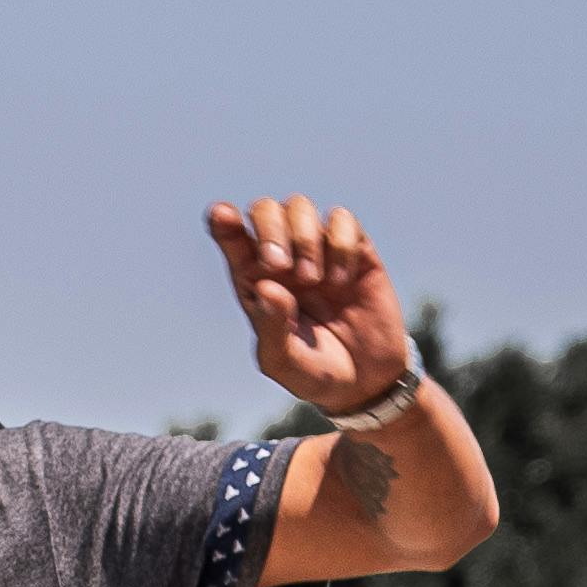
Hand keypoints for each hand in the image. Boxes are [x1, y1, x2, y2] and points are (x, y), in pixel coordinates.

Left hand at [205, 195, 407, 416]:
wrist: (365, 380)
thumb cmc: (312, 370)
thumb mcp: (283, 362)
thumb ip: (270, 327)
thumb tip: (267, 286)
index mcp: (253, 279)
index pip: (231, 238)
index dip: (224, 221)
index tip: (222, 215)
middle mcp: (282, 256)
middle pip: (265, 209)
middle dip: (269, 229)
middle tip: (279, 267)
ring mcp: (318, 249)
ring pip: (300, 206)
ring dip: (303, 238)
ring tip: (313, 280)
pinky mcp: (354, 249)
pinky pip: (342, 220)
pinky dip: (340, 245)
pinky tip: (342, 280)